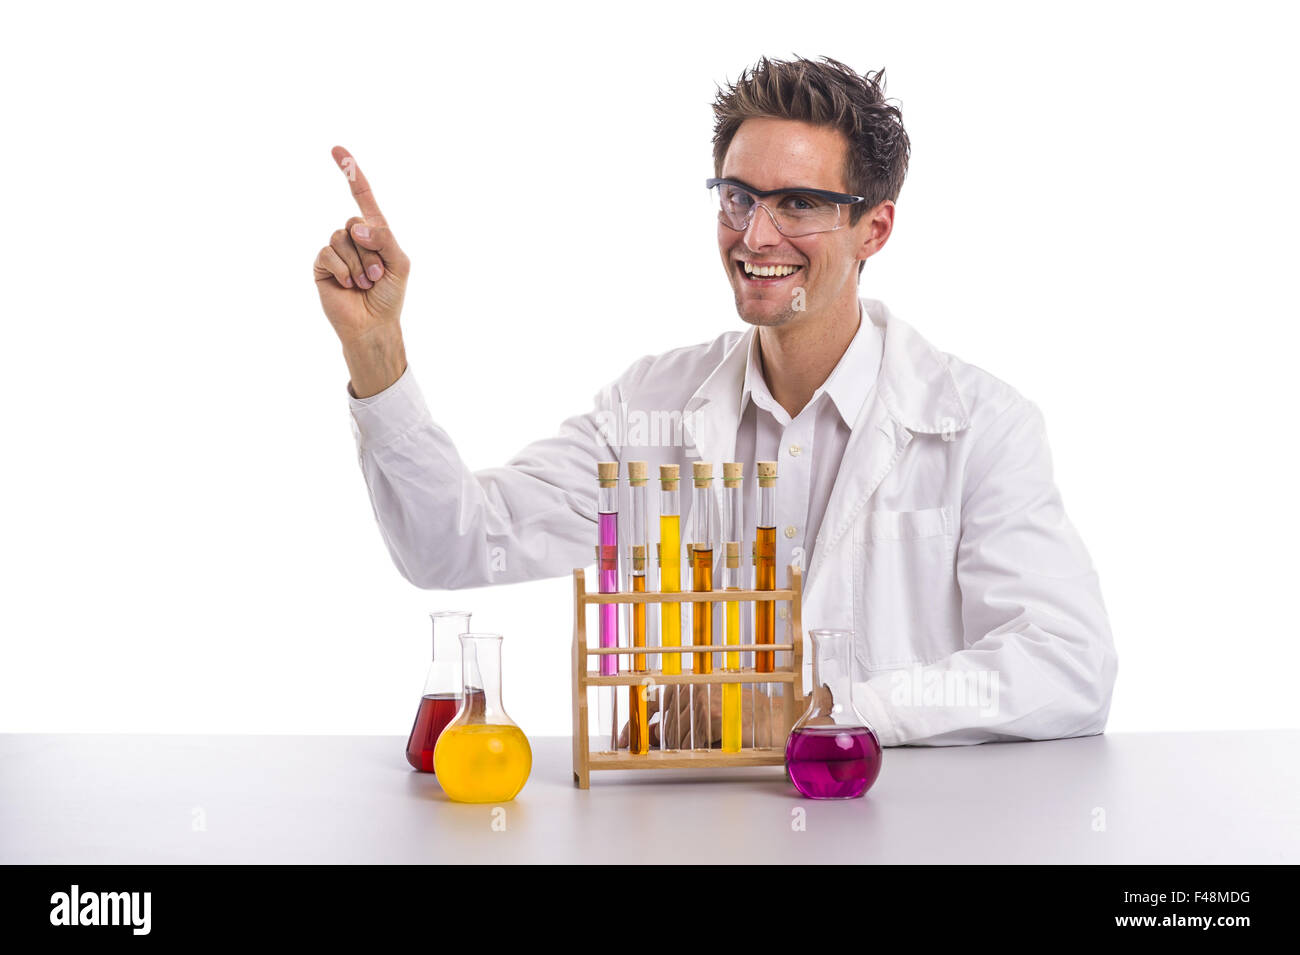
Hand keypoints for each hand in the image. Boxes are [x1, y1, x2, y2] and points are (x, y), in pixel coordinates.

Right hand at [312, 146, 410, 395]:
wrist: (373, 325)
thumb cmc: (389, 295)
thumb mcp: (400, 263)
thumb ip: (385, 238)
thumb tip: (355, 227)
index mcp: (374, 232)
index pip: (362, 197)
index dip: (351, 173)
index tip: (337, 150)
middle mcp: (353, 237)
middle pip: (354, 221)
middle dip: (370, 250)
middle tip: (377, 275)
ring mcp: (335, 250)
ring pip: (341, 238)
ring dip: (358, 264)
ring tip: (364, 283)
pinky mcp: (321, 264)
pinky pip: (327, 253)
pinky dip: (341, 270)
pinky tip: (348, 285)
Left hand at [617, 682, 786, 748]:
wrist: (775, 718)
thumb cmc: (742, 715)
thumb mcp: (705, 710)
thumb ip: (678, 716)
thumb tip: (648, 734)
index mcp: (689, 681)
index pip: (650, 700)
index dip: (633, 723)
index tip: (622, 740)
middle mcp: (691, 686)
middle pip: (662, 724)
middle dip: (662, 741)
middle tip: (668, 750)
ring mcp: (698, 700)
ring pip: (673, 735)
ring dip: (685, 746)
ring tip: (709, 739)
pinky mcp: (707, 716)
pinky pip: (687, 742)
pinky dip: (696, 748)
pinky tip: (713, 740)